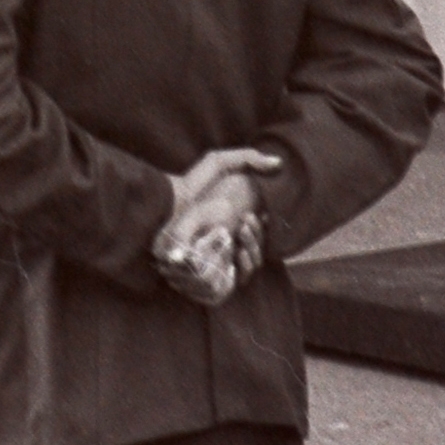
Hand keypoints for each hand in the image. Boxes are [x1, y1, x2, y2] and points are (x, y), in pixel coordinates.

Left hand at [153, 147, 280, 305]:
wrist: (165, 205)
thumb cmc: (189, 184)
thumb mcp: (217, 163)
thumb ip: (247, 158)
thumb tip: (278, 163)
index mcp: (234, 226)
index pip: (258, 237)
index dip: (261, 230)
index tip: (259, 216)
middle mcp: (227, 247)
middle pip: (256, 254)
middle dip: (256, 239)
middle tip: (245, 223)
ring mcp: (217, 264)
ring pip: (248, 270)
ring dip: (252, 255)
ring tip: (238, 236)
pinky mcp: (206, 278)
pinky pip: (231, 286)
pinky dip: (239, 274)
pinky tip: (235, 258)